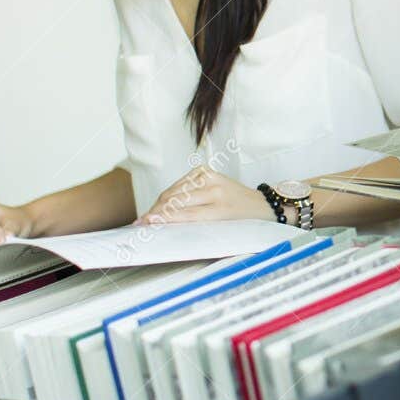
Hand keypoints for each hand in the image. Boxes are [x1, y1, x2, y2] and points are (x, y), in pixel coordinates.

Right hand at [139, 167, 271, 225]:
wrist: (259, 203)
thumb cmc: (240, 221)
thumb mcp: (222, 229)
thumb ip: (197, 226)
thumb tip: (166, 226)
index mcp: (222, 208)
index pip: (187, 214)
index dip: (165, 218)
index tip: (147, 223)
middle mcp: (215, 189)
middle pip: (177, 201)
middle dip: (156, 212)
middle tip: (141, 222)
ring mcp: (210, 176)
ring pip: (175, 190)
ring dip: (159, 203)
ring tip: (148, 215)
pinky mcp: (204, 170)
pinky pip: (179, 183)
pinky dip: (169, 193)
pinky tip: (162, 204)